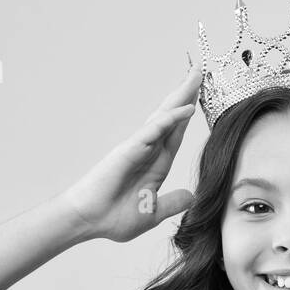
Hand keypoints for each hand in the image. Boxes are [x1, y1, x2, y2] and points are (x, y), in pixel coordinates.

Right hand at [57, 58, 201, 242]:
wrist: (89, 221)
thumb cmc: (113, 217)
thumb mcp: (152, 212)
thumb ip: (172, 203)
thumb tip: (190, 197)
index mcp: (156, 163)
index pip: (176, 132)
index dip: (189, 112)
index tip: (200, 93)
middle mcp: (149, 149)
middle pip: (172, 114)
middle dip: (187, 91)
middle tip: (200, 68)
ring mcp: (139, 147)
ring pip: (165, 114)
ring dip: (182, 94)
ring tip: (196, 73)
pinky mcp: (130, 150)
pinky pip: (155, 130)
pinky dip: (171, 118)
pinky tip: (186, 108)